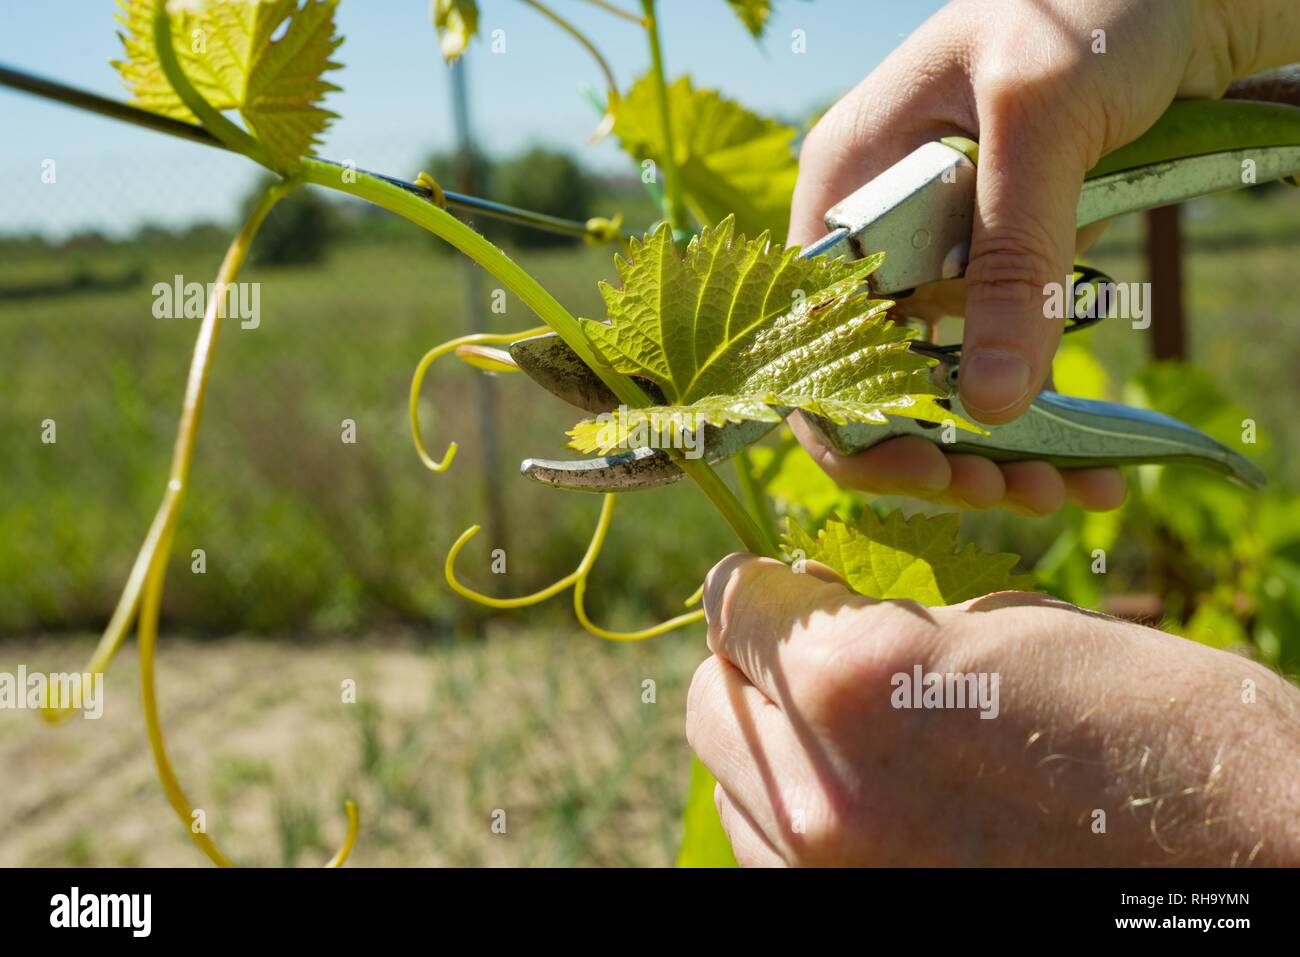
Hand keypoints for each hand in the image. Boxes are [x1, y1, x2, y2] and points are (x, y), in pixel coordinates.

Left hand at [686, 554, 1299, 865]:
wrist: (1246, 868)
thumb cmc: (1155, 730)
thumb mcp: (1008, 629)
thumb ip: (881, 622)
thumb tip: (808, 608)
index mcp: (851, 682)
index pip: (733, 602)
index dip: (767, 584)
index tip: (795, 585)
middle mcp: (815, 792)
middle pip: (713, 698)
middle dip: (759, 664)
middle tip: (826, 655)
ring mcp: (828, 879)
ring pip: (734, 783)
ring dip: (776, 744)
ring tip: (862, 735)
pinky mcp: (849, 925)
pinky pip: (773, 852)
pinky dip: (801, 814)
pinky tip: (874, 798)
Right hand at [789, 0, 1287, 512]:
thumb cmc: (1089, 5)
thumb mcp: (1042, 117)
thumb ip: (1014, 253)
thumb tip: (992, 408)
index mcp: (846, 180)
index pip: (807, 331)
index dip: (851, 420)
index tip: (931, 468)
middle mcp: (876, 227)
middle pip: (872, 376)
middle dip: (937, 451)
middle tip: (1017, 493)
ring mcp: (936, 252)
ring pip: (938, 384)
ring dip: (995, 453)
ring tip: (1066, 488)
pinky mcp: (994, 267)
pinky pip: (997, 360)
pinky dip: (1039, 420)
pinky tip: (1089, 462)